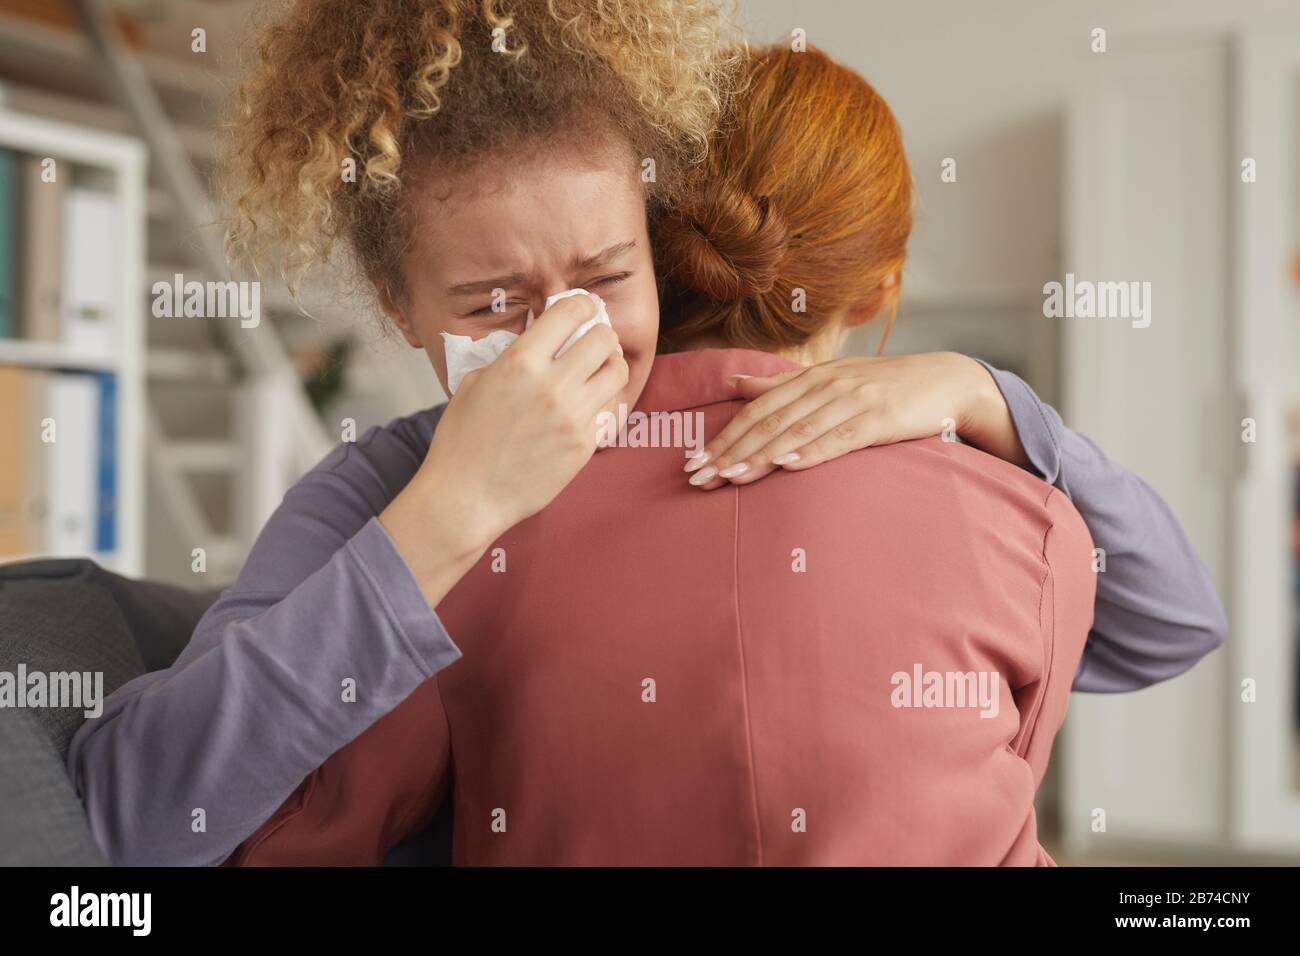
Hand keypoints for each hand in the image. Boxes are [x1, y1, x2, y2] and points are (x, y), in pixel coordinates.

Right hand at [382, 293, 626, 604]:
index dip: (581, 305)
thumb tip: (541, 340)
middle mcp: (553, 385)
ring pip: (617, 373)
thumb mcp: (477, 382)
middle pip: (604, 338)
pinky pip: (610, 410)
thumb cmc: (463, 439)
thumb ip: (513, 357)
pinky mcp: (584, 446)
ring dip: (609, 366)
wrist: (467, 497)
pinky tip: (588, 405)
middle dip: (601, 335)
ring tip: (596, 372)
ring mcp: (573, 417)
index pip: (571, 311)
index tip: (581, 310)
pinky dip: (603, 402)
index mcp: (521, 362)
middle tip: (592, 343)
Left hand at [683, 351, 1027, 489]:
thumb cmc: (884, 386)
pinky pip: (840, 438)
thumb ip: (779, 385)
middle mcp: (827, 385)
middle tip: (698, 478)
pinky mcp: (880, 419)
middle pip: (769, 422)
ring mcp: (854, 400)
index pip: (758, 410)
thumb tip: (732, 384)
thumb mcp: (829, 380)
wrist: (948, 381)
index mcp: (811, 378)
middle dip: (730, 451)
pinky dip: (812, 452)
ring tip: (730, 477)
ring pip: (798, 431)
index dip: (723, 435)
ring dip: (761, 455)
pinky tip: (788, 465)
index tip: (693, 461)